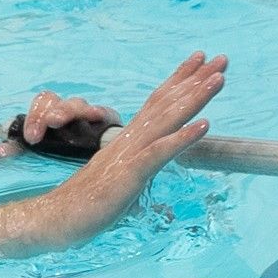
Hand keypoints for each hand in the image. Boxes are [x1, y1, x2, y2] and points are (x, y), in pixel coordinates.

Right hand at [0, 54, 220, 243]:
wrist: (55, 218)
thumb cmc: (86, 205)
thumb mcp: (121, 184)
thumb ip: (137, 172)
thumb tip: (149, 172)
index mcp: (129, 140)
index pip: (157, 103)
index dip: (180, 81)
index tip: (201, 61)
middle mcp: (131, 139)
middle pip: (167, 102)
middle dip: (196, 80)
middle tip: (222, 58)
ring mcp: (130, 154)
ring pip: (167, 119)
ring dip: (195, 98)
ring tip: (219, 78)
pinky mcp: (130, 173)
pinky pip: (159, 152)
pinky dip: (182, 137)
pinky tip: (206, 125)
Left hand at [3, 91, 114, 157]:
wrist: (100, 176)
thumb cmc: (64, 166)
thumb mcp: (38, 161)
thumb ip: (19, 154)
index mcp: (45, 120)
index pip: (37, 107)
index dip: (32, 118)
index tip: (30, 138)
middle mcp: (64, 113)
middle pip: (49, 99)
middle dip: (41, 113)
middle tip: (36, 137)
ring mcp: (85, 116)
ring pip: (74, 103)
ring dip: (65, 110)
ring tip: (56, 121)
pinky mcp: (108, 121)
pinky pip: (104, 112)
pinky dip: (98, 112)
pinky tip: (96, 117)